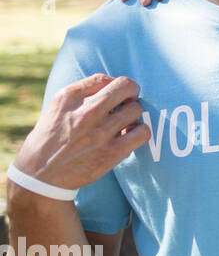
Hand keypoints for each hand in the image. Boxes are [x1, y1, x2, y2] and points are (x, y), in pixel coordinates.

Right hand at [11, 74, 149, 192]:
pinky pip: (142, 132)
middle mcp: (85, 112)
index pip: (103, 78)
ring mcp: (100, 133)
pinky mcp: (111, 153)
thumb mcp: (55, 109)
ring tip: (124, 123)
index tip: (113, 94)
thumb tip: (111, 85)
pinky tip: (130, 136)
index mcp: (67, 98)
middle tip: (128, 101)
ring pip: (136, 109)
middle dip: (131, 92)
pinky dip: (140, 132)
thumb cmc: (48, 141)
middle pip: (126, 86)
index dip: (113, 85)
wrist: (38, 177)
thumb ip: (80, 96)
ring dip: (133, 115)